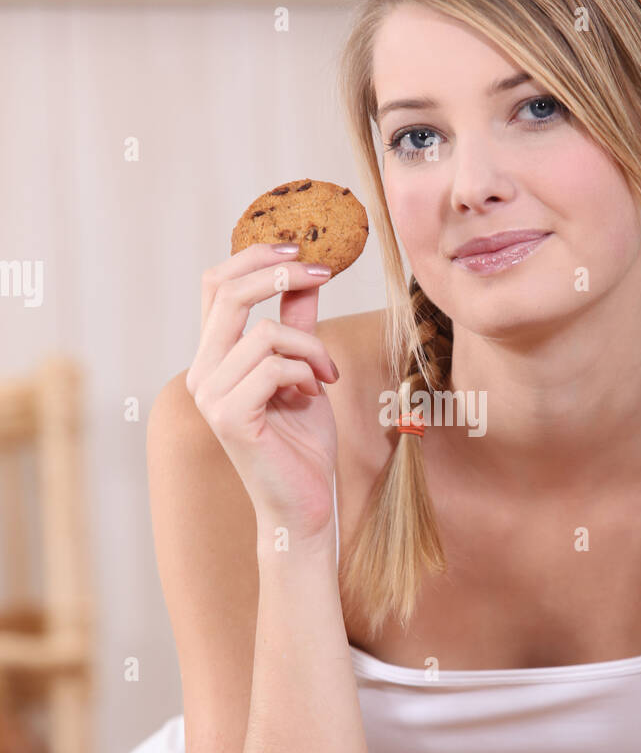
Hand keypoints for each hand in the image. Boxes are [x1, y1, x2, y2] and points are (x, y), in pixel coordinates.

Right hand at [185, 242, 338, 537]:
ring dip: (311, 346)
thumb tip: (307, 272)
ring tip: (326, 375)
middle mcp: (201, 372)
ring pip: (265, 334)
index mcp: (213, 356)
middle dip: (280, 273)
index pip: (216, 285)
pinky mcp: (228, 417)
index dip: (254, 256)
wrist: (305, 504)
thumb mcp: (305, 369)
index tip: (302, 249)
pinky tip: (313, 395)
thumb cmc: (303, 443)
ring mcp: (210, 394)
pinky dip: (307, 373)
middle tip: (324, 271)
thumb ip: (298, 322)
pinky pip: (274, 367)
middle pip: (227, 292)